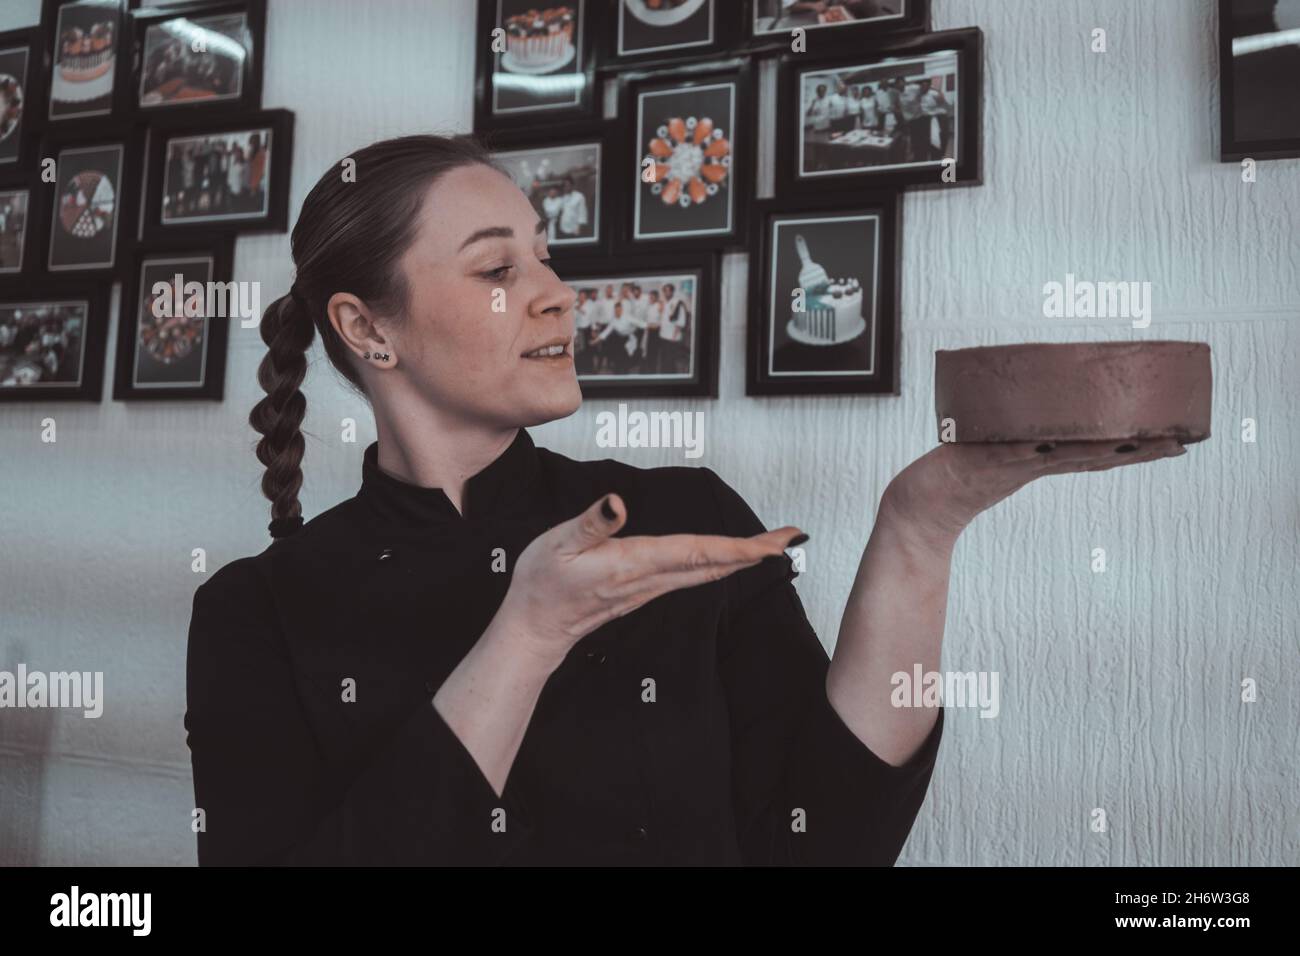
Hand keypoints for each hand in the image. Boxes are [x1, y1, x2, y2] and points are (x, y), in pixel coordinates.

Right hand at [494, 493, 802, 667]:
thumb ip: (592, 522)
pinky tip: (727, 559)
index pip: (698, 552)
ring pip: (707, 571)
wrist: (534, 628)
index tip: (773, 544)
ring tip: (770, 545)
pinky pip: (692, 576)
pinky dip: (718, 564)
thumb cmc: (542, 584)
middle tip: (792, 538)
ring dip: (742, 558)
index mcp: (634, 563)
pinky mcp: (645, 590)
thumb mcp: (558, 543)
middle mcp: (650, 578)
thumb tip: (618, 502)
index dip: (739, 548)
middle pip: (714, 564)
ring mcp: (650, 588)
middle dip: (756, 552)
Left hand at [880, 438, 1187, 549]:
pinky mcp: (973, 463)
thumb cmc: (957, 476)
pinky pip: (1004, 453)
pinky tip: (1046, 443)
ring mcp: (1004, 465)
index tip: (1176, 441)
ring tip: (1131, 439)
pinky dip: (1026, 448)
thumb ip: (1026, 432)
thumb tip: (1046, 401)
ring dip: (1093, 448)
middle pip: (1089, 454)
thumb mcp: (1000, 448)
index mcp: (1041, 459)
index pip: (1097, 451)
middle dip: (1132, 447)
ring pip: (1056, 455)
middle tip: (1174, 441)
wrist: (918, 509)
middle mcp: (1030, 464)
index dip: (1136, 446)